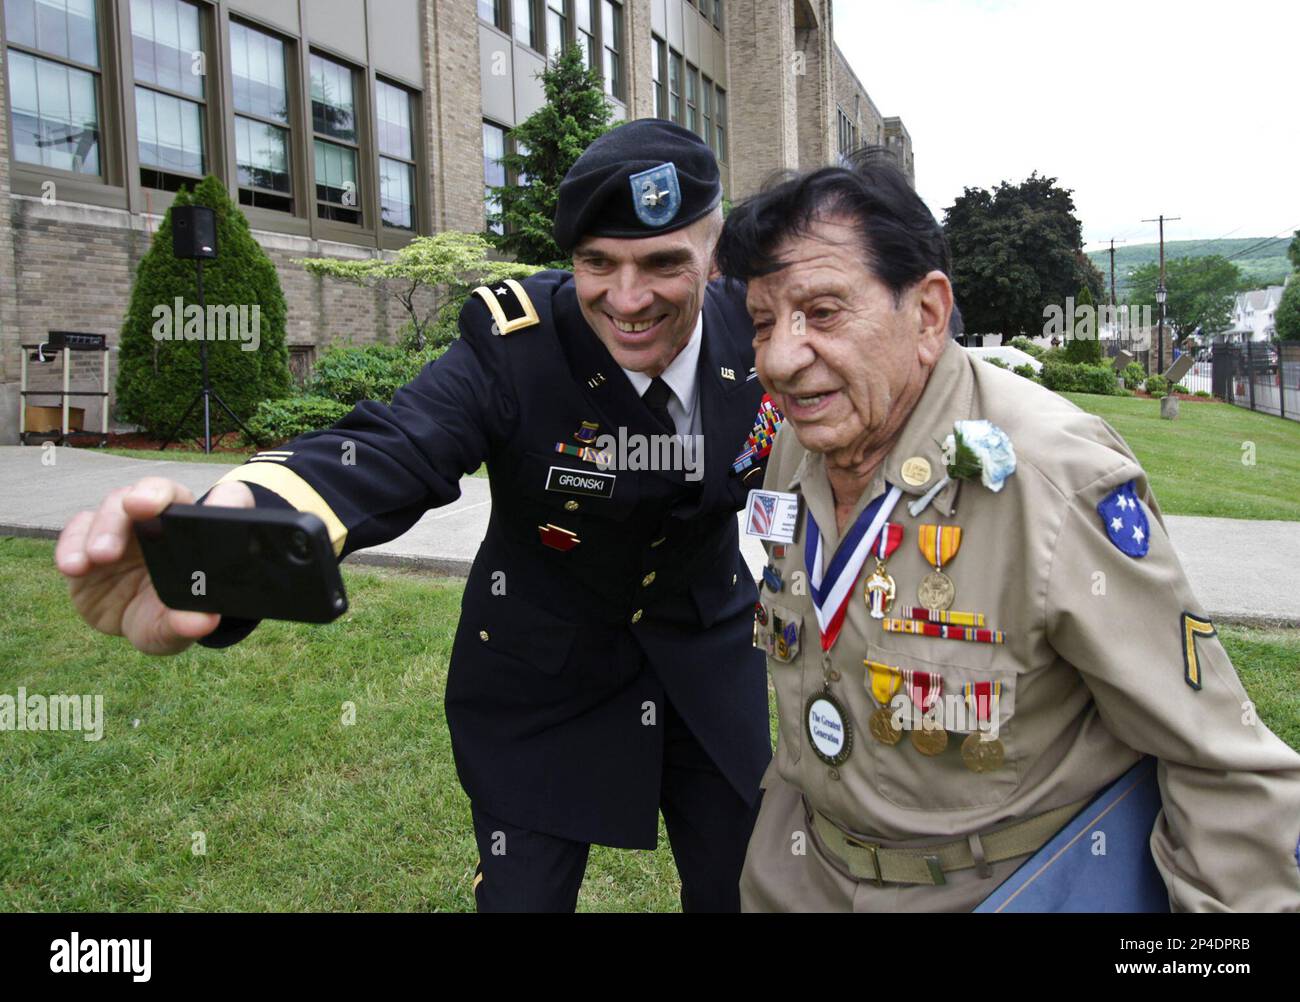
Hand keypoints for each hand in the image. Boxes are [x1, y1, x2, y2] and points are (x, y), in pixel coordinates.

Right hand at [55, 476, 254, 654]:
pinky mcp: (89, 538)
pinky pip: (78, 528)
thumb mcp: (175, 629)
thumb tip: (201, 622)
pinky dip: (72, 543)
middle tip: (139, 507)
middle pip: (162, 491)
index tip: (223, 506)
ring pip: (117, 504)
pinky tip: (74, 566)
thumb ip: (187, 625)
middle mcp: (166, 522)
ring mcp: (126, 527)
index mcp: (202, 536)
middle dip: (151, 495)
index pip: (228, 502)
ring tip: (102, 556)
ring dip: (107, 526)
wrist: (130, 625)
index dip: (228, 500)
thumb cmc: (167, 618)